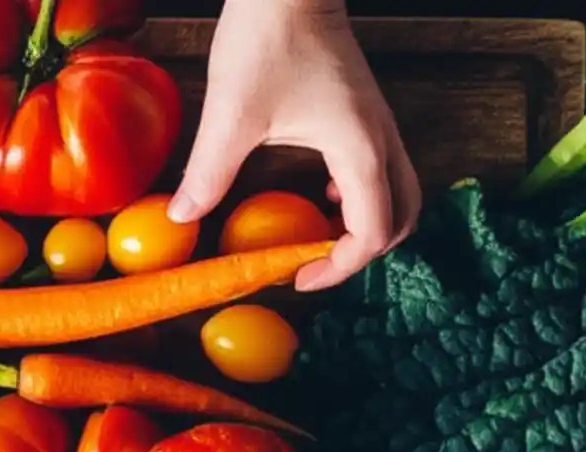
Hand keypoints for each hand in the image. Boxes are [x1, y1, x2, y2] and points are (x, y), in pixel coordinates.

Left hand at [168, 0, 420, 290]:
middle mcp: (382, 141)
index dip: (338, 268)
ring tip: (317, 237)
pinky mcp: (367, 112)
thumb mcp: (231, 114)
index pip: (372, 234)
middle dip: (363, 253)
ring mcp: (379, 124)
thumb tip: (182, 217)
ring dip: (367, 224)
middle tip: (312, 266)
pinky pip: (383, 168)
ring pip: (399, 193)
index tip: (297, 278)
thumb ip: (209, 171)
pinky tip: (321, 191)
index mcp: (359, 150)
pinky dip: (362, 194)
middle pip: (402, 220)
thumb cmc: (267, 39)